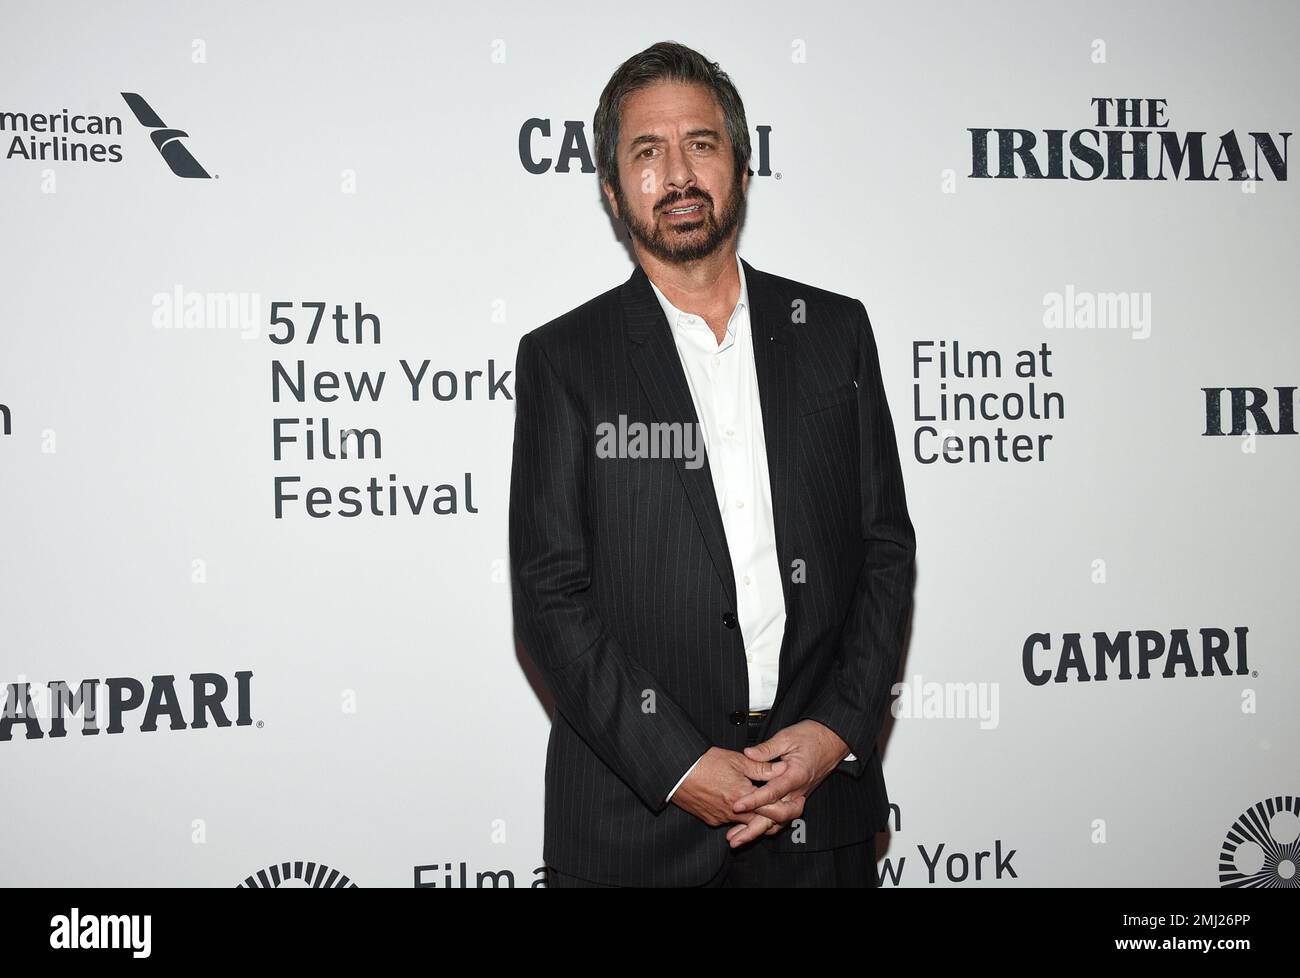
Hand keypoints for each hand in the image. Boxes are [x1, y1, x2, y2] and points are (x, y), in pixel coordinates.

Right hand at [670, 747, 794, 843]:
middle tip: (785, 809)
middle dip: (773, 817)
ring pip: (745, 824)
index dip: (787, 808)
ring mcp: (721, 818)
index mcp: (743, 796)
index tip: (797, 804)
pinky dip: (737, 817)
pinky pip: (729, 822)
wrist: (675, 771)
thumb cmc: (704, 762)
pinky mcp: (710, 819)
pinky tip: (738, 806)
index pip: (773, 810)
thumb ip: (762, 767)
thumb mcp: (737, 760)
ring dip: (755, 818)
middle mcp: (733, 812)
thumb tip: (783, 768)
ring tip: (764, 808)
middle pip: (761, 823)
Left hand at [726, 720, 850, 844]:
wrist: (831, 741)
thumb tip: (748, 753)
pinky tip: (754, 829)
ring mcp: (798, 796)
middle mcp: (798, 791)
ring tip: (738, 839)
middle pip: (776, 816)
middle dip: (754, 829)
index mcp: (794, 775)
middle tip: (734, 837)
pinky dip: (769, 826)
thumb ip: (767, 748)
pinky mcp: (797, 798)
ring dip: (759, 831)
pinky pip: (783, 818)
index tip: (736, 805)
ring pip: (779, 821)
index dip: (753, 800)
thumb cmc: (811, 737)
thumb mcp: (787, 736)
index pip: (772, 792)